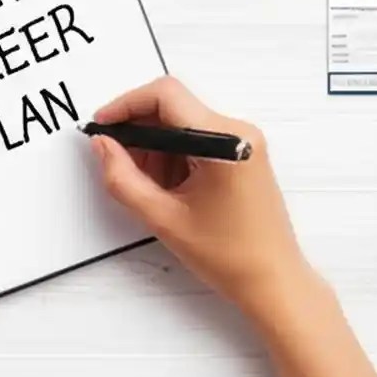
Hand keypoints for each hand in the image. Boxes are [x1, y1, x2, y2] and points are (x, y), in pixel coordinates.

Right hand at [90, 76, 376, 376]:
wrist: (273, 281)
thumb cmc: (230, 256)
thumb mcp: (162, 218)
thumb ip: (122, 178)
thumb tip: (103, 145)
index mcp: (224, 141)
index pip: (165, 95)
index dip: (126, 104)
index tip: (103, 124)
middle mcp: (238, 132)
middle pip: (172, 106)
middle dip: (138, 130)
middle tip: (116, 160)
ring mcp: (243, 141)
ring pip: (181, 123)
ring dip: (155, 146)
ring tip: (147, 186)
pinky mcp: (242, 153)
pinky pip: (197, 138)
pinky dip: (173, 155)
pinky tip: (167, 188)